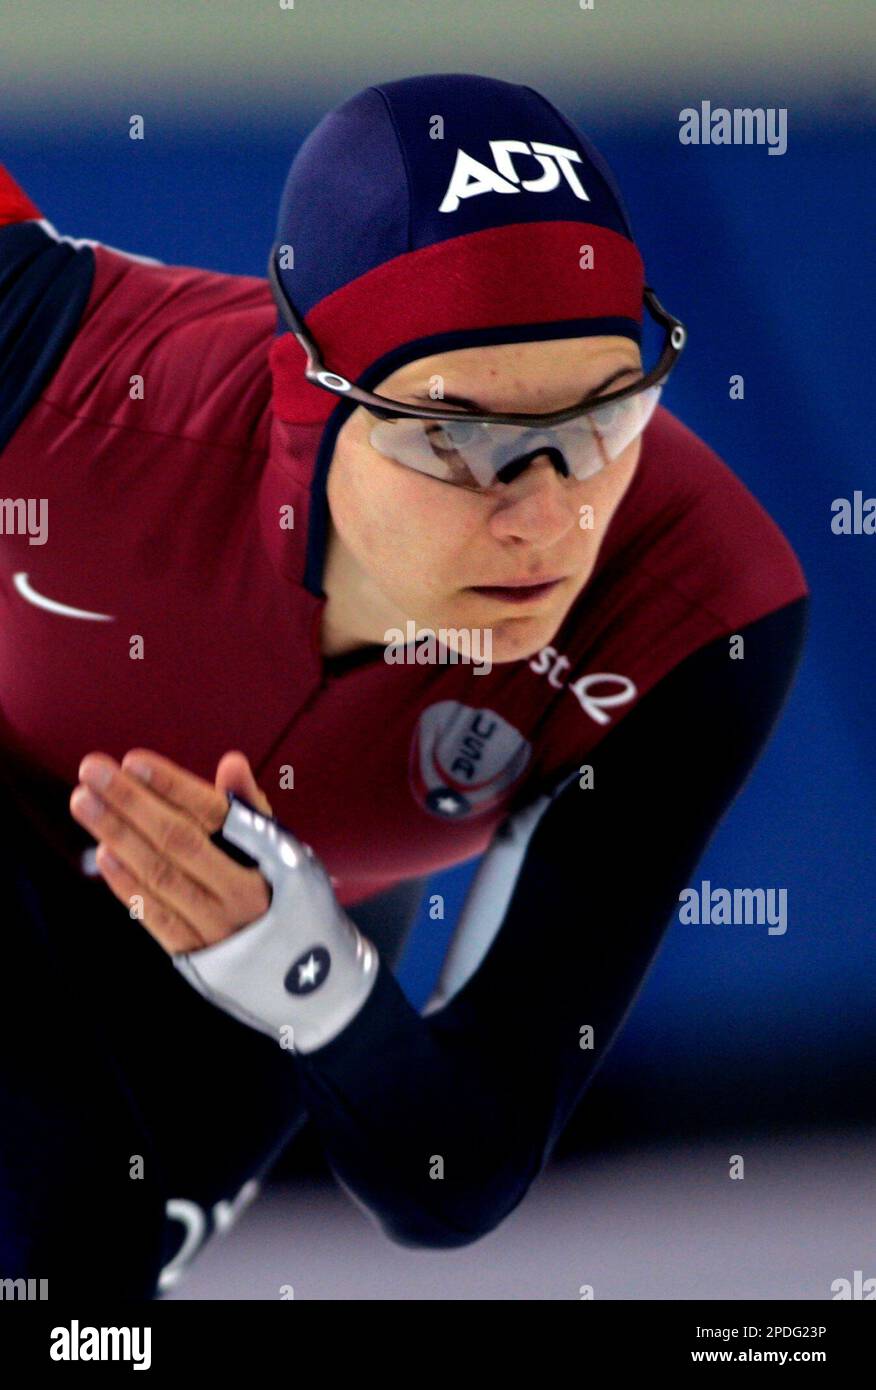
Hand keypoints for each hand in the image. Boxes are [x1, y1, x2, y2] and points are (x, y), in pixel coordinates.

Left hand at [69, 748, 274, 954]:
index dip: (171, 785)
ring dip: (117, 835)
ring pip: (159, 875)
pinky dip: (126, 883)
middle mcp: (244, 894)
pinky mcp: (196, 957)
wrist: (307, 978)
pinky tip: (103, 853)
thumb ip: (251, 807)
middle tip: (91, 771)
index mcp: (270, 858)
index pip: (213, 812)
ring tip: (85, 803)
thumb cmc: (287, 898)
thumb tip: (231, 762)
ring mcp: (218, 927)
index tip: (133, 760)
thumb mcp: (282, 850)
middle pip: (177, 840)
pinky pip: (155, 916)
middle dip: (130, 801)